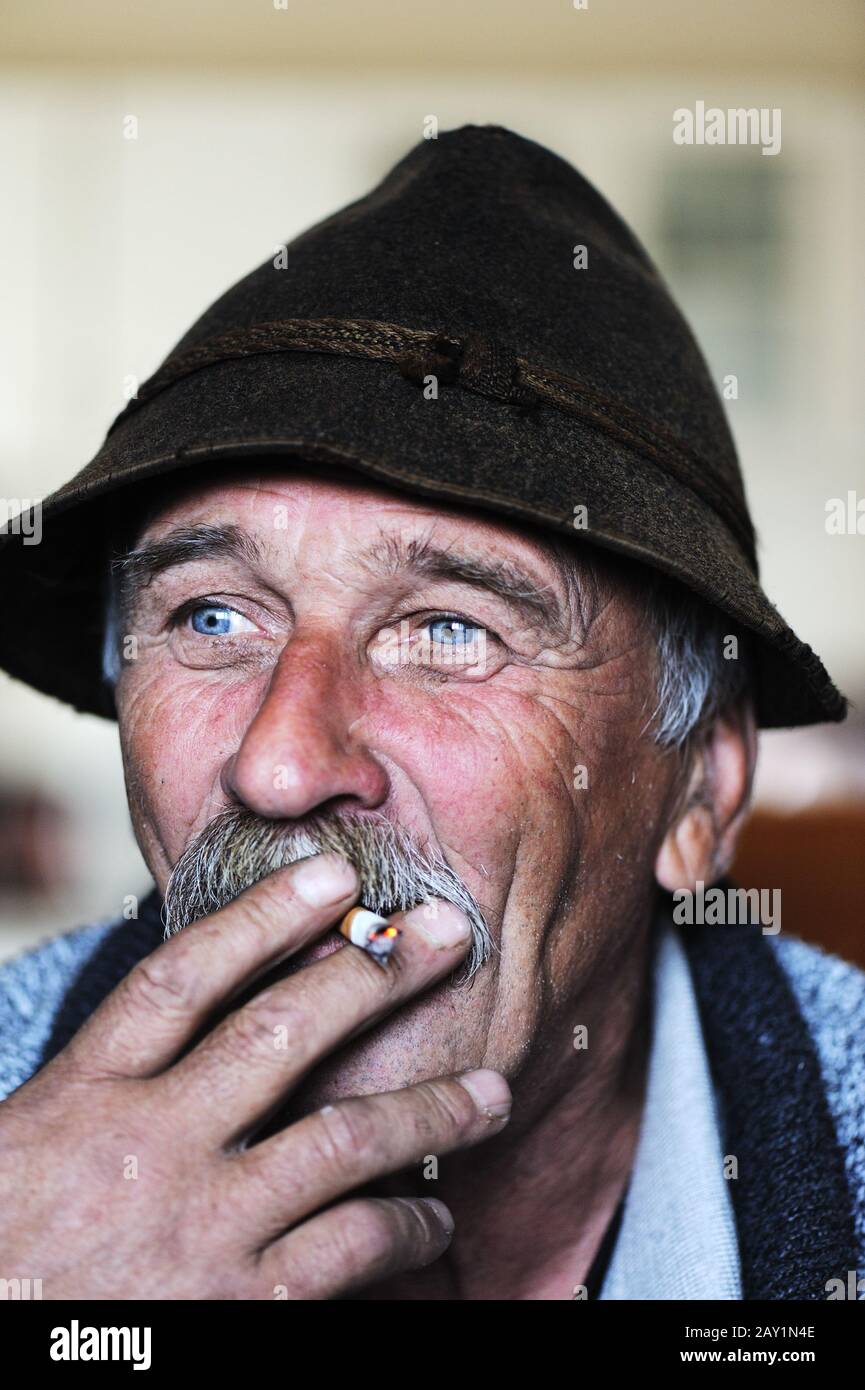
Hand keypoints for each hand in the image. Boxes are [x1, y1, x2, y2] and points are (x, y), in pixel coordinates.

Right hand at [0, 852, 509, 1298]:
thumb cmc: (9, 1244)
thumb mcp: (31, 1140)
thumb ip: (107, 1085)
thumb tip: (202, 1021)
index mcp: (82, 1092)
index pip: (181, 977)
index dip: (260, 915)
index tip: (330, 875)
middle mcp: (146, 1144)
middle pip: (278, 1032)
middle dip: (374, 976)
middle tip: (451, 936)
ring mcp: (197, 1226)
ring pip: (341, 1140)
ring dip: (430, 1111)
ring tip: (490, 1093)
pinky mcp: (235, 1307)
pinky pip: (349, 1249)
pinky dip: (406, 1228)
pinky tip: (435, 1220)